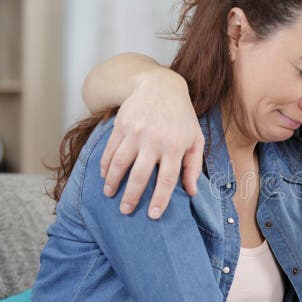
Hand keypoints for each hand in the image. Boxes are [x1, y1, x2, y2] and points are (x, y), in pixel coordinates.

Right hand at [101, 72, 202, 218]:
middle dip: (131, 197)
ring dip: (113, 182)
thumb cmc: (182, 117)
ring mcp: (136, 132)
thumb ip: (193, 166)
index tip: (153, 215)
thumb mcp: (196, 139)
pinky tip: (105, 176)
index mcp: (175, 147)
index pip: (167, 180)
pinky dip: (105, 165)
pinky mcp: (121, 125)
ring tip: (110, 195)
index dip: (160, 199)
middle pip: (140, 175)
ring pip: (120, 163)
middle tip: (125, 211)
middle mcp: (154, 141)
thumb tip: (192, 192)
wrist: (161, 86)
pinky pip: (110, 149)